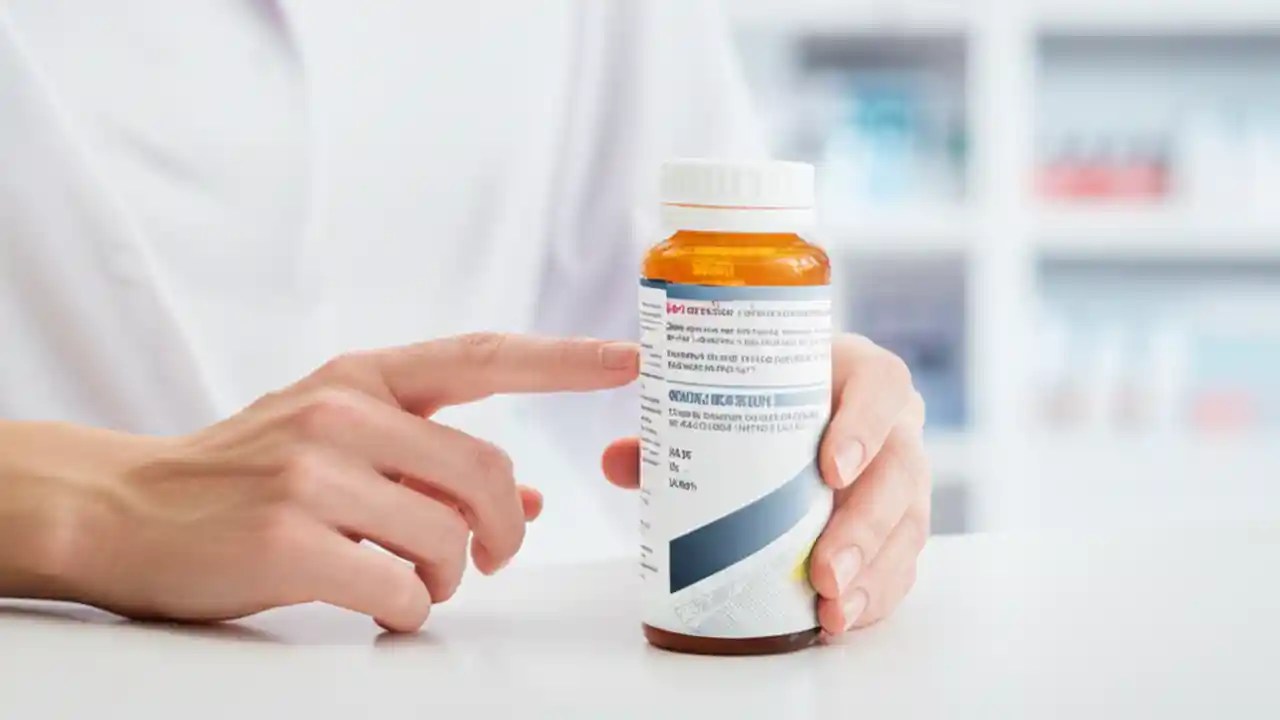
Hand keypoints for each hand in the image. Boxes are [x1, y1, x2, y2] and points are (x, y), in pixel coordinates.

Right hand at [2, 334, 638, 631]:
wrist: (129, 509)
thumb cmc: (244, 474)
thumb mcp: (336, 441)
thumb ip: (428, 459)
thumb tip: (527, 503)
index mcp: (360, 377)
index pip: (481, 356)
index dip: (562, 360)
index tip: (628, 360)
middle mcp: (342, 411)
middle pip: (485, 471)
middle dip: (504, 528)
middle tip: (492, 558)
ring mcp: (312, 471)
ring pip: (448, 536)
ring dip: (450, 577)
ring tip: (416, 582)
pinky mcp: (288, 538)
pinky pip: (401, 589)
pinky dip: (409, 611)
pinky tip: (385, 607)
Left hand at [601, 334, 928, 637]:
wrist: (798, 415)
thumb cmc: (764, 403)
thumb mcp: (728, 402)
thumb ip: (673, 427)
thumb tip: (615, 459)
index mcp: (857, 374)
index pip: (881, 384)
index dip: (865, 426)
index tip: (831, 469)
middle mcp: (893, 425)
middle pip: (901, 471)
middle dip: (865, 528)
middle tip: (823, 571)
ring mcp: (903, 478)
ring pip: (908, 526)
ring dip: (872, 574)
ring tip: (830, 610)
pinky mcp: (900, 525)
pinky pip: (903, 563)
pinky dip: (874, 595)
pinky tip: (840, 619)